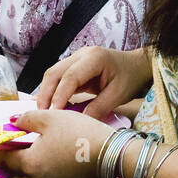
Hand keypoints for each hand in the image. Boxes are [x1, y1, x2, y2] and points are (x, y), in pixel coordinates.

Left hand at [0, 109, 113, 177]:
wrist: (110, 154)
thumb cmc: (79, 132)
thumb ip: (26, 119)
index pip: (4, 160)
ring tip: (31, 161)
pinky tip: (53, 164)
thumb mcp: (51, 117)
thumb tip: (12, 121)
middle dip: (5, 173)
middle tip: (8, 160)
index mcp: (30, 164)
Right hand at [36, 46, 151, 118]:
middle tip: (41, 115)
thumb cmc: (130, 78)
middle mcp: (81, 54)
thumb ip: (98, 108)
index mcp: (94, 58)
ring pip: (53, 74)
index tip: (54, 114)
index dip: (59, 95)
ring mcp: (76, 59)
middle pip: (54, 72)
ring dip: (46, 93)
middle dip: (45, 94)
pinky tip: (51, 106)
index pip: (70, 76)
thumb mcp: (118, 95)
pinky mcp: (74, 66)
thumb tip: (78, 123)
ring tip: (43, 113)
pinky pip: (58, 78)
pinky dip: (53, 92)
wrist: (137, 66)